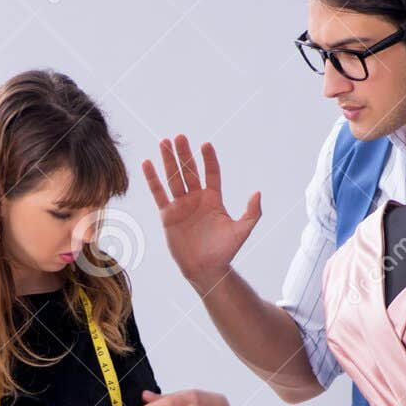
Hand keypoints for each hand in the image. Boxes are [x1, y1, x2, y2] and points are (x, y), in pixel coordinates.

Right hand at [141, 135, 262, 289]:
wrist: (205, 269)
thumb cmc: (225, 251)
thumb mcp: (242, 231)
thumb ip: (251, 212)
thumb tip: (257, 192)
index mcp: (213, 199)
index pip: (211, 173)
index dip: (209, 159)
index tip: (205, 145)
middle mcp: (196, 198)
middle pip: (189, 170)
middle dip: (184, 154)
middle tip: (179, 136)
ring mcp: (181, 205)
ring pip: (173, 178)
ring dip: (168, 160)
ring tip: (163, 142)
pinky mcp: (167, 215)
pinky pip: (159, 194)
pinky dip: (152, 179)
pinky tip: (147, 163)